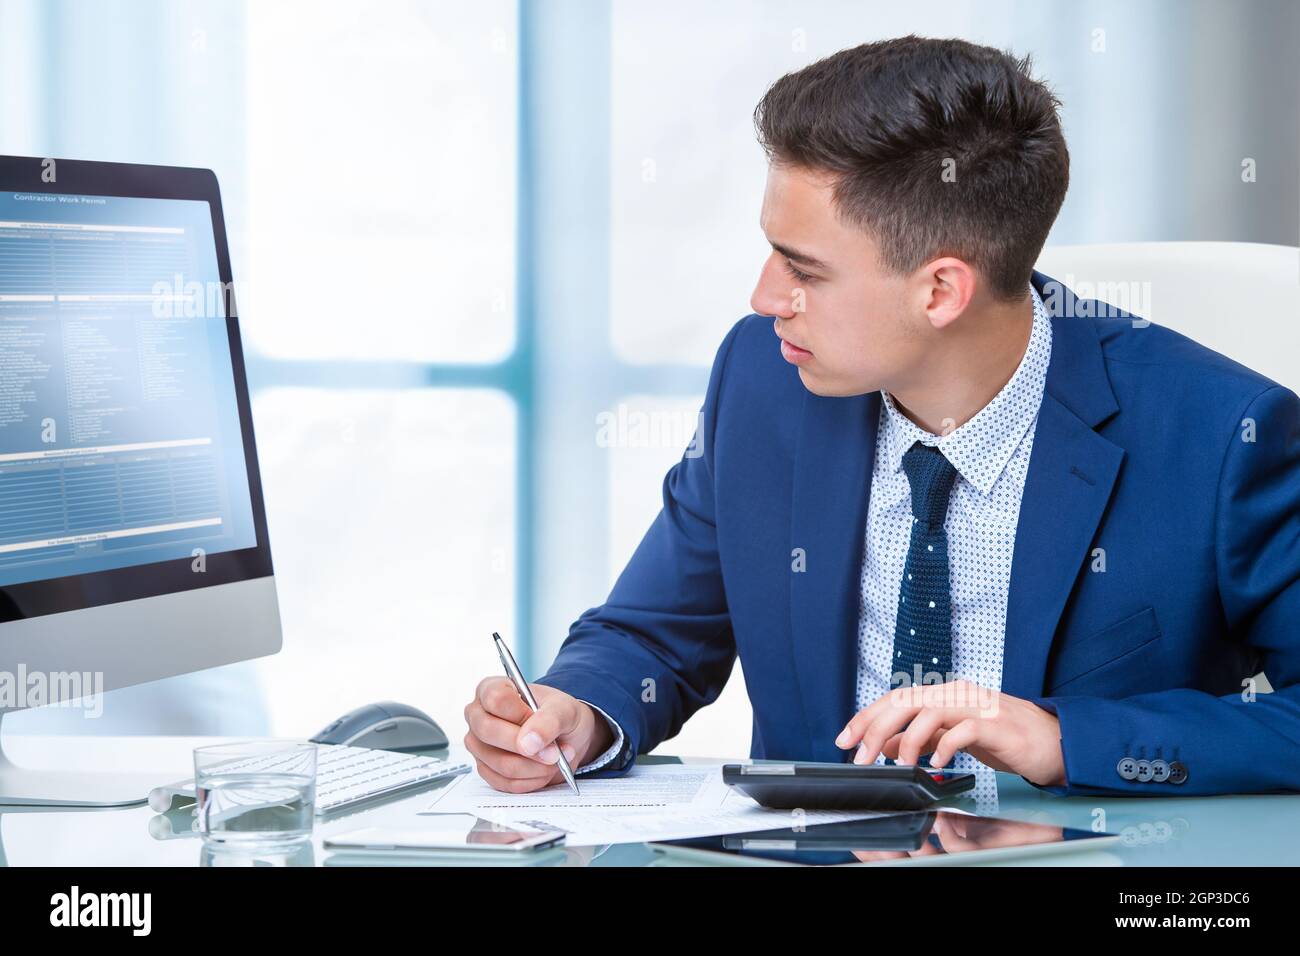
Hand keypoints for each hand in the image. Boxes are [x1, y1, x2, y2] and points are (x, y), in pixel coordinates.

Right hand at [463, 677, 613, 792]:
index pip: (494, 699)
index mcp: (490, 689)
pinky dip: (532, 780)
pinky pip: (506, 783)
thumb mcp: (564, 709)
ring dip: (536, 767)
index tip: (541, 723)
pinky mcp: (486, 770)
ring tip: (555, 759)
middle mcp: (478, 716)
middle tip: (555, 752)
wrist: (566, 737)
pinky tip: (544, 770)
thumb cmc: (559, 715)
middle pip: (488, 732)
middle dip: (528, 748)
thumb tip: (528, 742)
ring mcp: (478, 745)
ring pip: (500, 763)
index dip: (520, 715)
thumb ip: (549, 720)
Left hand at [834, 680, 1066, 787]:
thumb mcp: (953, 736)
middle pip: (905, 702)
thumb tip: (888, 744)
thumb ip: (922, 736)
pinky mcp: (997, 724)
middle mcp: (956, 694)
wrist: (1053, 741)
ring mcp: (977, 706)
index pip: (894, 699)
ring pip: (930, 710)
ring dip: (907, 738)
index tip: (844, 739)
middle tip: (860, 755)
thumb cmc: (1003, 738)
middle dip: (876, 728)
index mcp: (943, 695)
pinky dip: (946, 745)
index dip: (866, 717)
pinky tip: (936, 762)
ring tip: (896, 762)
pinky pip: (964, 729)